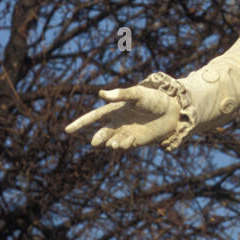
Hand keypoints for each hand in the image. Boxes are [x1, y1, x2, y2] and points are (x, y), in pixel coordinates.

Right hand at [64, 84, 179, 149]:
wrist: (173, 109)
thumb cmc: (155, 98)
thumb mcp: (138, 94)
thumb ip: (121, 95)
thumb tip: (101, 94)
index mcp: (114, 109)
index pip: (93, 117)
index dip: (80, 123)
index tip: (67, 130)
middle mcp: (118, 122)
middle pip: (101, 133)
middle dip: (98, 138)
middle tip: (96, 142)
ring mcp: (126, 132)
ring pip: (111, 142)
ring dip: (111, 143)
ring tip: (115, 143)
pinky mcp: (136, 141)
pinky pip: (124, 145)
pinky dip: (123, 145)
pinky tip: (130, 140)